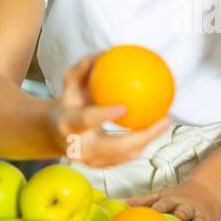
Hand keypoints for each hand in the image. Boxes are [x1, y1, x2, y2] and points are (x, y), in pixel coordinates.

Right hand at [50, 54, 170, 168]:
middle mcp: (80, 148)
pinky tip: (157, 127)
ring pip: (126, 155)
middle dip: (143, 137)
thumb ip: (82, 69)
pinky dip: (143, 143)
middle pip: (115, 148)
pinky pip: (127, 156)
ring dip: (149, 141)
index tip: (124, 107)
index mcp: (69, 126)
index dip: (104, 115)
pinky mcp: (102, 167)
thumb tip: (101, 54)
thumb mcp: (70, 85)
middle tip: (164, 120)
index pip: (87, 120)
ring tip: (166, 122)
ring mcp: (91, 162)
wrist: (54, 133)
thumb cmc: (68, 103)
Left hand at [125, 176, 220, 220]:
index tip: (150, 216)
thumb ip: (140, 201)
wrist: (208, 190)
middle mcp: (188, 208)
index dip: (158, 209)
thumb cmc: (178, 196)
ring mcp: (201, 218)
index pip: (164, 204)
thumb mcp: (160, 195)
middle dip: (180, 215)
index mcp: (174, 200)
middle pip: (184, 211)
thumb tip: (115, 203)